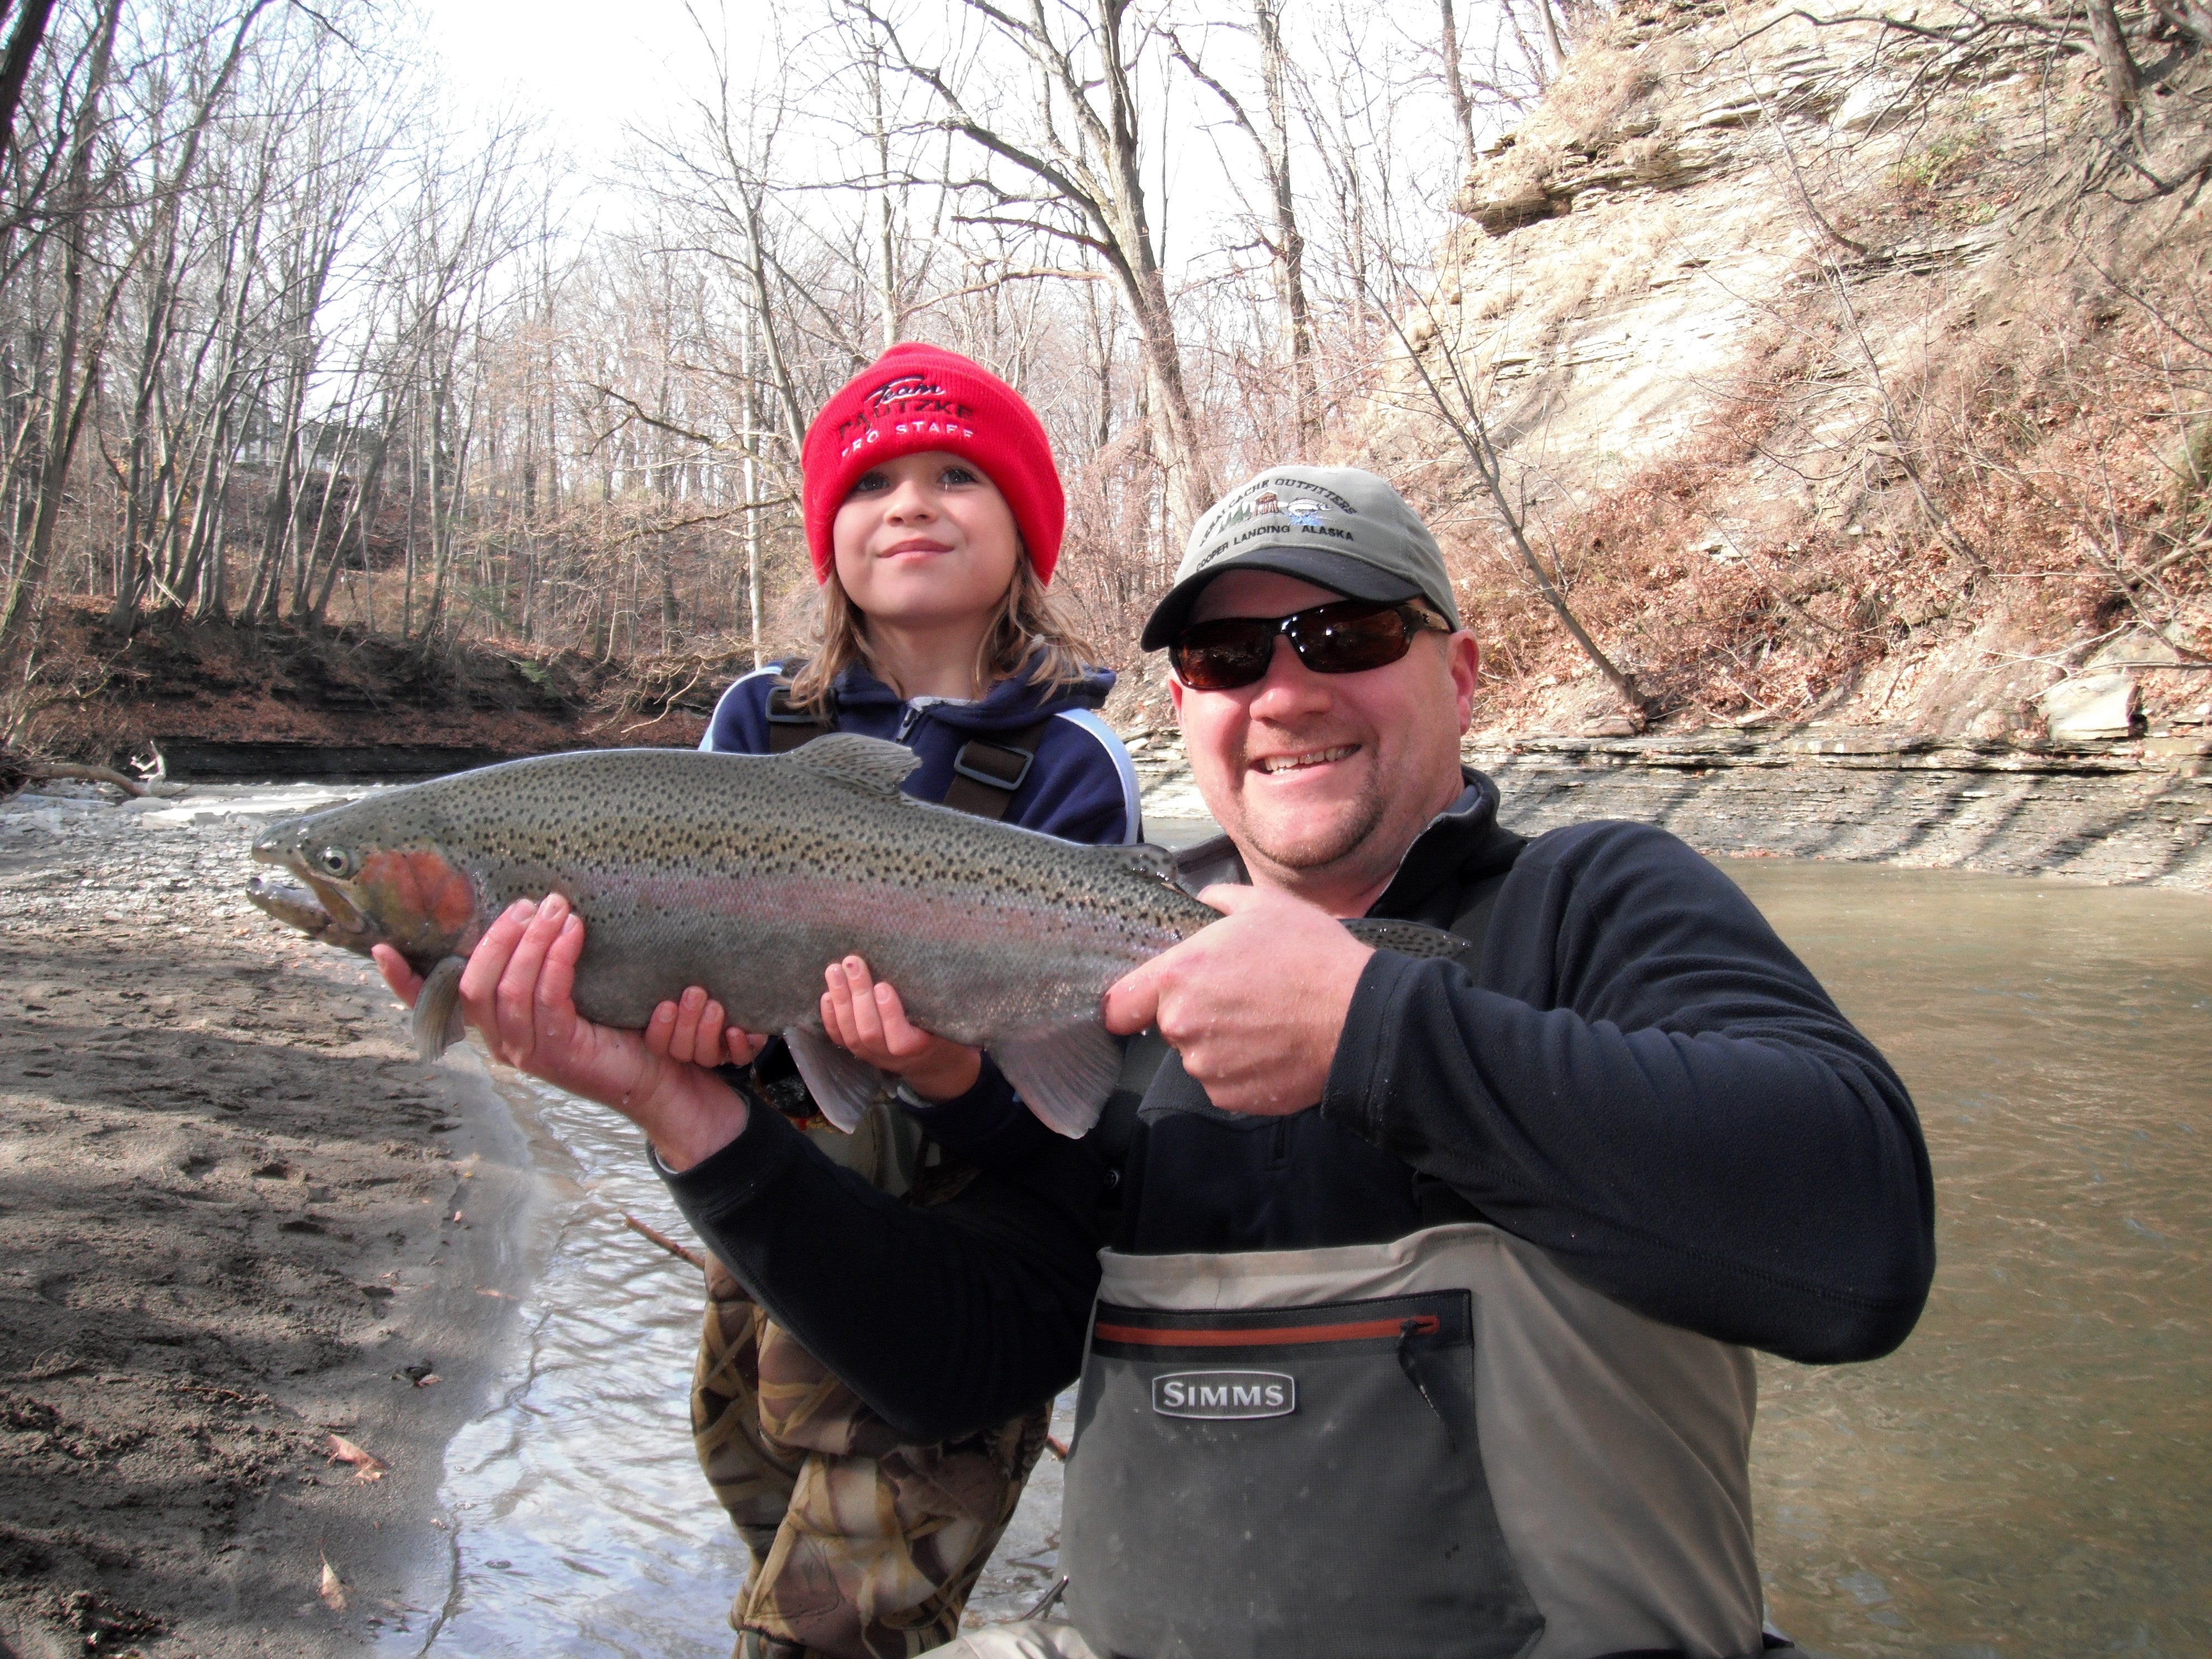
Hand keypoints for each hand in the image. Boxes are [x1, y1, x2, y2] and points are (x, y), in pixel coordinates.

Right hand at [370, 896, 761, 1169]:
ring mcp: (525, 1053)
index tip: (381, 947)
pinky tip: (573, 934)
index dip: (401, 982)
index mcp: (492, 1027)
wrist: (656, 1075)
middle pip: (472, 983)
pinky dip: (558, 959)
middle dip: (499, 935)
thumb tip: (531, 911)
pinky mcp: (559, 1054)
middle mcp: (499, 1045)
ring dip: (531, 940)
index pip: (434, 1006)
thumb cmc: (614, 1027)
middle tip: (530, 903)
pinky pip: (548, 998)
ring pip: (507, 988)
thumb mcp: (569, 991)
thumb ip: (540, 966)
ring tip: (556, 908)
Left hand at [820, 955, 982, 1101]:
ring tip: (834, 970)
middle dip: (858, 995)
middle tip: (852, 963)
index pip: (901, 1039)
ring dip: (841, 1000)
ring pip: (851, 1035)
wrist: (931, 1061)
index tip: (883, 986)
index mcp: (920, 1047)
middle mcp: (892, 1057)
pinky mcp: (858, 1052)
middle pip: (869, 1032)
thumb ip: (936, 1001)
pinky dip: (830, 1018)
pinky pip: (839, 1039)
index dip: (889, 1013)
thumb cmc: (940, 1028)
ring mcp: (872, 1056)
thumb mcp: (946, 1018)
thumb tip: (928, 964)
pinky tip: (826, 994)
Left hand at [1100, 884, 1372, 1115]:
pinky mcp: (1231, 1096)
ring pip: (1197, 1054)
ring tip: (1264, 1020)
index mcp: (1179, 976)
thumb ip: (1218, 902)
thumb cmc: (1314, 957)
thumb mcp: (1265, 905)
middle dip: (1195, 1012)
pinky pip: (1223, 1081)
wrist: (1360, 1017)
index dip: (1130, 1002)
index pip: (1118, 1005)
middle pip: (1168, 1025)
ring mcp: (1206, 1066)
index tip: (1144, 1001)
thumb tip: (1202, 903)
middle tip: (1239, 996)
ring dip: (1220, 1041)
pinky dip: (1242, 1068)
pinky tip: (1274, 1046)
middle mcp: (1183, 1025)